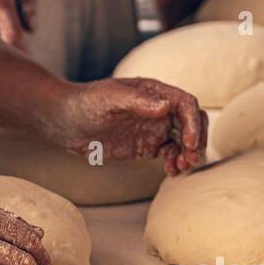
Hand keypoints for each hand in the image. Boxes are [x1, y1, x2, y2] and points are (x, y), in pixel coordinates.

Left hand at [49, 77, 207, 172]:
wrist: (66, 121)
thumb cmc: (86, 102)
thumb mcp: (110, 98)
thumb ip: (138, 101)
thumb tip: (166, 106)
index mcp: (154, 92)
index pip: (186, 104)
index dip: (193, 123)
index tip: (188, 143)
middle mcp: (159, 109)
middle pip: (192, 122)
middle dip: (197, 140)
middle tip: (190, 159)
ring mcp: (155, 128)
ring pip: (185, 141)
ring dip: (189, 154)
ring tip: (181, 168)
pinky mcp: (148, 146)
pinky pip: (171, 154)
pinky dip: (176, 163)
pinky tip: (170, 171)